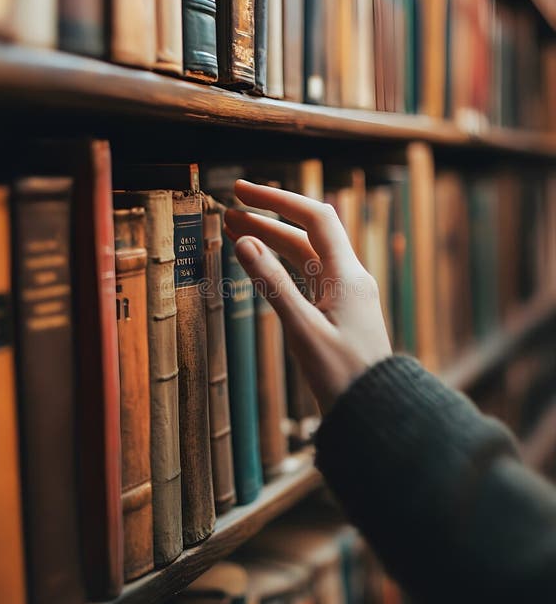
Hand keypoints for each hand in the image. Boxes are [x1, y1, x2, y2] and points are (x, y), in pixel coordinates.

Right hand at [224, 180, 391, 414]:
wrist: (374, 410)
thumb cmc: (342, 375)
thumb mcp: (302, 330)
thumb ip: (272, 285)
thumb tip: (244, 243)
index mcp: (347, 275)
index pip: (313, 218)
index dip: (277, 200)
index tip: (242, 192)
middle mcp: (350, 278)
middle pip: (307, 234)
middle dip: (269, 218)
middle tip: (230, 209)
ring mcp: (347, 294)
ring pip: (307, 255)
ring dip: (273, 241)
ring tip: (236, 232)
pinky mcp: (341, 311)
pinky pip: (310, 276)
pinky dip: (283, 265)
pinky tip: (263, 264)